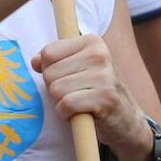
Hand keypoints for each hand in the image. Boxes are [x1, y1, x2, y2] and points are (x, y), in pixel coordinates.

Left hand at [33, 34, 150, 160]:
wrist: (125, 119)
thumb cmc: (95, 92)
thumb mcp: (75, 70)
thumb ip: (53, 61)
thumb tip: (34, 61)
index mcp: (92, 42)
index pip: (48, 53)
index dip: (50, 70)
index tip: (68, 78)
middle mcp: (100, 54)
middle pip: (50, 73)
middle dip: (56, 88)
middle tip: (76, 94)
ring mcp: (105, 76)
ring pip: (56, 89)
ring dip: (61, 103)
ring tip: (79, 103)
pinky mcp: (105, 98)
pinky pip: (66, 105)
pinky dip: (66, 114)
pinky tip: (80, 114)